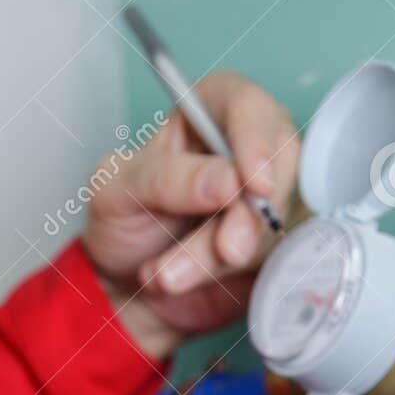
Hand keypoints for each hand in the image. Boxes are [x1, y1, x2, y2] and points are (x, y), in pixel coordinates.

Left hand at [82, 72, 298, 359]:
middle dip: (246, 215)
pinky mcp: (266, 240)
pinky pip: (270, 253)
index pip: (244, 104)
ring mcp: (257, 198)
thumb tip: (227, 179)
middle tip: (223, 250)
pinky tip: (188, 281)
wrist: (124, 290)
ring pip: (271, 217)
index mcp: (202, 117)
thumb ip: (167, 179)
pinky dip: (231, 273)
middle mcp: (239, 150)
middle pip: (275, 164)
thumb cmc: (120, 226)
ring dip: (223, 255)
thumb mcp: (120, 193)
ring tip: (168, 276)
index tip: (255, 185)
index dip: (257, 138)